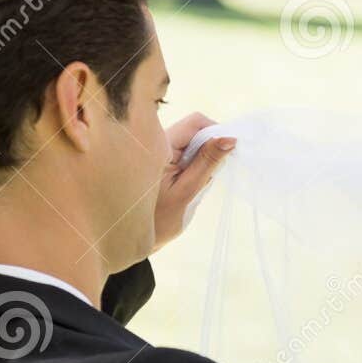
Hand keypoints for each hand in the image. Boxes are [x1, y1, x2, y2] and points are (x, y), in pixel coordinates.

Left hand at [152, 112, 235, 251]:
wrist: (131, 239)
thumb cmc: (158, 220)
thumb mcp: (187, 191)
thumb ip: (208, 163)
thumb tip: (230, 138)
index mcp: (159, 146)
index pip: (195, 123)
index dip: (216, 132)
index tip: (229, 153)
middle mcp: (157, 142)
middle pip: (195, 130)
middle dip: (210, 149)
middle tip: (208, 177)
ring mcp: (159, 151)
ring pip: (193, 143)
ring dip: (203, 160)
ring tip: (195, 186)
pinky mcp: (162, 160)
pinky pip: (186, 154)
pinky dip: (195, 167)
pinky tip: (189, 185)